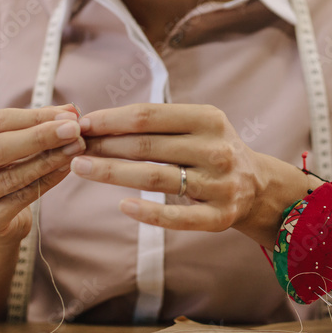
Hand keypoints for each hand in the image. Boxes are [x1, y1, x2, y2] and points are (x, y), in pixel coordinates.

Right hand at [0, 104, 84, 245]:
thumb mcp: (5, 145)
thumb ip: (32, 125)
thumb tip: (70, 110)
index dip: (33, 117)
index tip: (67, 114)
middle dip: (41, 136)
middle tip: (75, 129)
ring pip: (10, 177)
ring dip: (49, 160)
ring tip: (76, 148)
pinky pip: (19, 200)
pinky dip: (47, 182)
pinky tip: (66, 169)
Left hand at [71, 103, 301, 243]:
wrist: (258, 186)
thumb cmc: (213, 150)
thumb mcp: (198, 125)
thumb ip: (158, 124)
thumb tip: (98, 122)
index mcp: (209, 118)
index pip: (150, 116)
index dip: (112, 119)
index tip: (83, 124)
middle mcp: (216, 149)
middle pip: (147, 146)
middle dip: (105, 145)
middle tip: (72, 146)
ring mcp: (219, 184)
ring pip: (156, 178)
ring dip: (113, 173)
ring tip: (81, 168)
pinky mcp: (220, 216)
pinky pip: (179, 216)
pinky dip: (150, 213)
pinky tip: (123, 206)